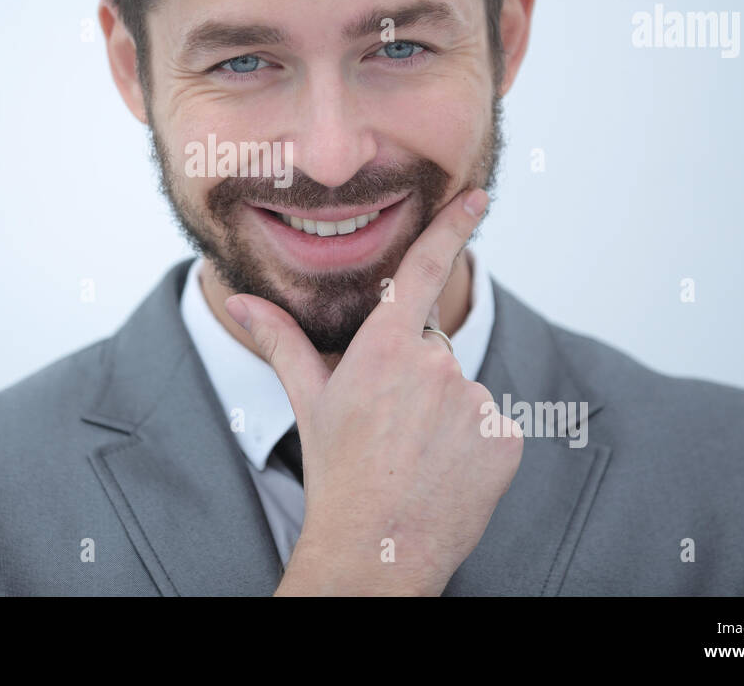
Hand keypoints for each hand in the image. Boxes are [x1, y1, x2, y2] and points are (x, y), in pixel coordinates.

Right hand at [225, 188, 523, 595]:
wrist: (376, 548)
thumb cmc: (337, 472)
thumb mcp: (310, 400)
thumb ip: (280, 341)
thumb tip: (238, 301)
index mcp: (385, 346)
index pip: (425, 269)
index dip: (454, 226)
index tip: (478, 196)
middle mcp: (435, 363)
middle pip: (434, 349)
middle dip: (417, 377)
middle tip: (392, 427)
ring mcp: (475, 400)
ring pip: (463, 390)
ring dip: (446, 413)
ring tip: (415, 455)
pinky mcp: (506, 437)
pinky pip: (492, 425)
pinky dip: (474, 443)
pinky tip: (445, 471)